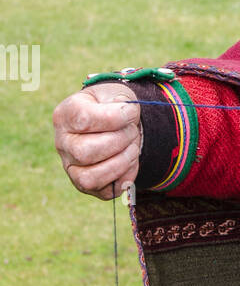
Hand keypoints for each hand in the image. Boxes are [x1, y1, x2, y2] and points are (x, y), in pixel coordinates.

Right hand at [53, 82, 141, 199]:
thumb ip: (121, 102)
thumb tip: (126, 115)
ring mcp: (71, 167)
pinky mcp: (85, 185)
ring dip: (122, 162)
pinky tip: (130, 162)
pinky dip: (125, 177)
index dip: (115, 118)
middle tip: (132, 132)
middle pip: (84, 152)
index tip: (130, 113)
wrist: (112, 122)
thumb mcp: (115, 94)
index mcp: (64, 115)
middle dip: (118, 142)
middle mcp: (62, 143)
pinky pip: (106, 191)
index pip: (84, 120)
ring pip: (90, 177)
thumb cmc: (111, 106)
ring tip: (132, 147)